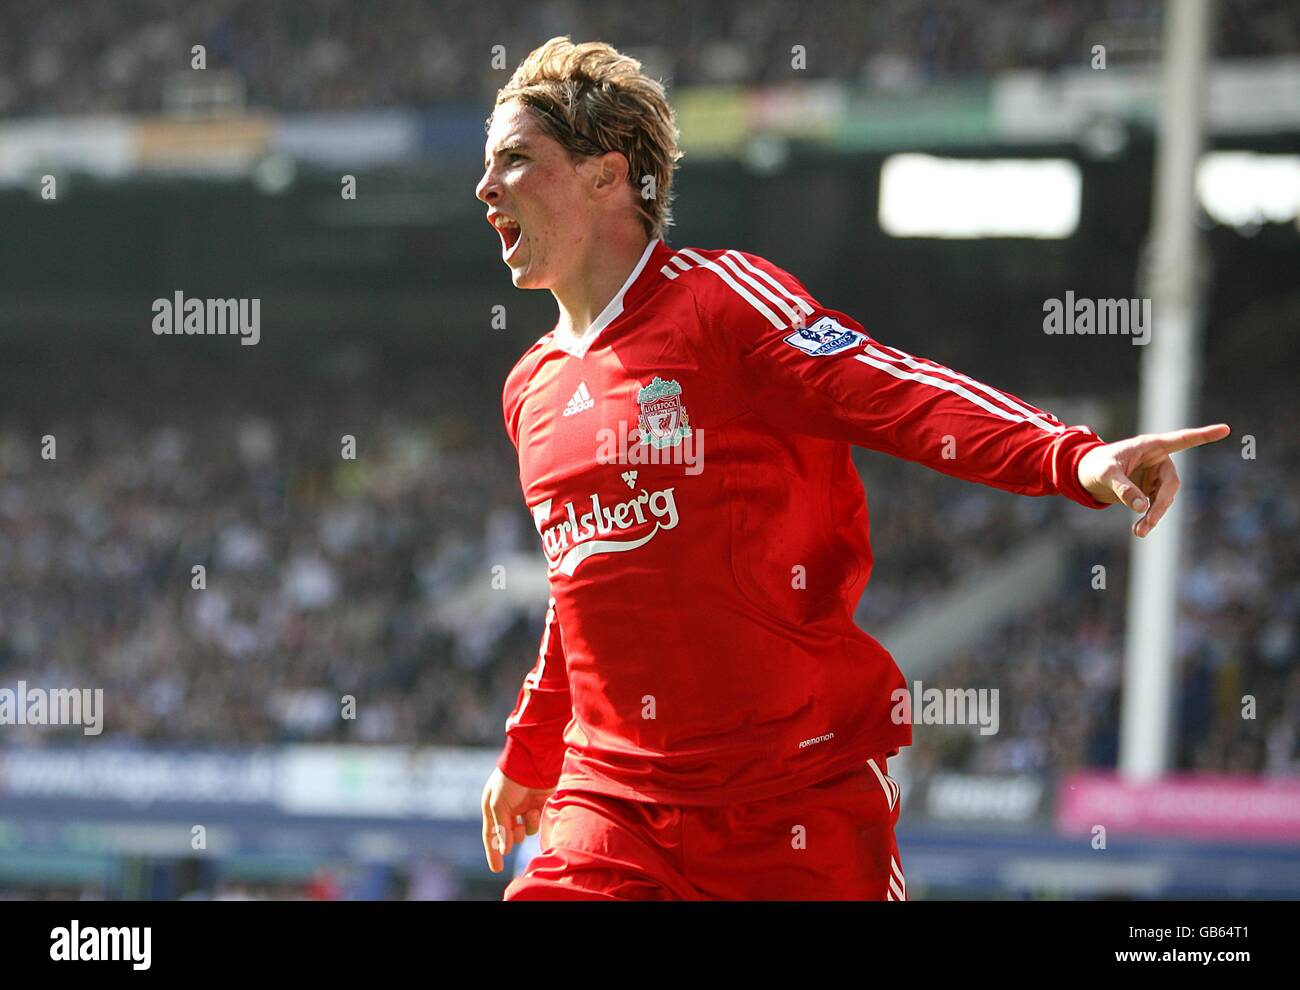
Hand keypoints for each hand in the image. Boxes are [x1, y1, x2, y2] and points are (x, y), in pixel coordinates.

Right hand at [481, 767, 554, 872]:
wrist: (532, 760)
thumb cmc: (509, 780)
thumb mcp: (498, 803)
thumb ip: (501, 827)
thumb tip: (504, 851)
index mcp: (492, 807)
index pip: (490, 835)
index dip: (493, 852)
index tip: (497, 869)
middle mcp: (508, 809)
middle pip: (509, 835)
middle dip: (513, 836)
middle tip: (516, 830)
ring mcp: (524, 807)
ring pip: (525, 830)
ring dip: (526, 826)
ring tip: (528, 813)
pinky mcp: (539, 804)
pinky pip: (537, 822)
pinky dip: (537, 819)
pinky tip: (536, 807)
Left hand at [1077, 423, 1230, 536]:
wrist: (1084, 474)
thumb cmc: (1094, 466)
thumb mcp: (1105, 475)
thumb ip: (1123, 488)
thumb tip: (1142, 507)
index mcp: (1150, 445)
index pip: (1182, 440)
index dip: (1203, 435)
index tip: (1226, 428)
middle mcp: (1158, 459)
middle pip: (1171, 483)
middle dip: (1161, 504)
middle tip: (1148, 522)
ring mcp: (1155, 475)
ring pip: (1165, 498)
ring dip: (1155, 515)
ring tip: (1139, 532)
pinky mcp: (1150, 489)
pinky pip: (1157, 505)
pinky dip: (1150, 517)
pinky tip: (1140, 530)